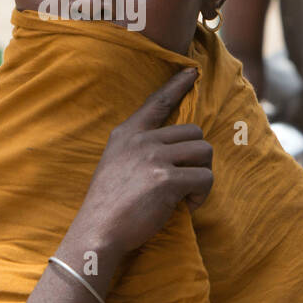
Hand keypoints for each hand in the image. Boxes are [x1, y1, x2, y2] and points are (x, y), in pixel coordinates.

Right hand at [68, 69, 211, 259]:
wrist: (98, 230)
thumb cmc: (107, 204)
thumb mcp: (114, 163)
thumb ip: (137, 150)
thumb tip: (171, 150)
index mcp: (127, 134)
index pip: (157, 102)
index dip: (177, 85)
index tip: (192, 71)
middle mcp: (142, 140)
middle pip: (194, 132)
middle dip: (197, 157)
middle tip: (186, 181)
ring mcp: (154, 157)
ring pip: (204, 152)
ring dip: (202, 175)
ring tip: (186, 194)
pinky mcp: (167, 179)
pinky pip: (204, 178)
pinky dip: (202, 195)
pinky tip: (187, 206)